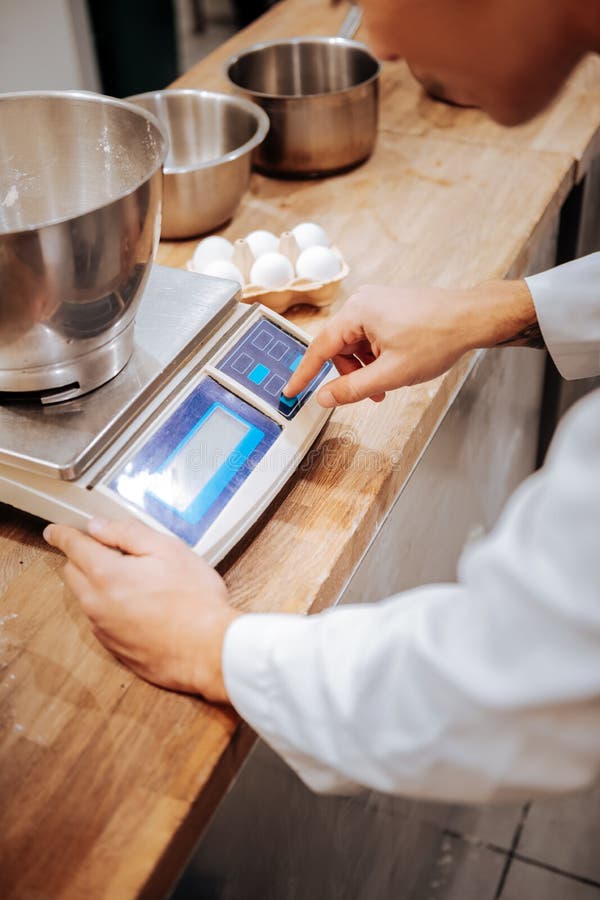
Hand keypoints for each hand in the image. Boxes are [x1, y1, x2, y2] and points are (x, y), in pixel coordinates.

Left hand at [43, 518, 239, 701]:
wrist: (209, 650)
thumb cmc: (195, 600)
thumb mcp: (168, 549)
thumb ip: (128, 533)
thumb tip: (99, 526)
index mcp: (106, 575)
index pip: (73, 547)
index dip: (62, 534)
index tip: (55, 531)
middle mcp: (97, 604)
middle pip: (73, 573)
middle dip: (81, 558)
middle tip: (107, 550)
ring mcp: (104, 629)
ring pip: (86, 598)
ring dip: (97, 584)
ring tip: (134, 579)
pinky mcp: (115, 648)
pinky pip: (101, 620)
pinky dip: (110, 608)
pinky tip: (140, 605)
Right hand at [284, 280, 537, 407]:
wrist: (471, 318)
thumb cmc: (437, 338)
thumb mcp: (390, 374)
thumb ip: (352, 388)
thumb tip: (324, 398)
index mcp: (356, 313)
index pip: (319, 348)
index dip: (304, 374)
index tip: (291, 391)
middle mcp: (362, 302)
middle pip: (338, 347)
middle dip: (351, 374)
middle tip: (370, 394)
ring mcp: (377, 302)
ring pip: (356, 344)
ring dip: (366, 367)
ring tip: (389, 382)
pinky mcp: (389, 307)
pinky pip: (370, 336)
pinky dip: (377, 356)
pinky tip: (395, 367)